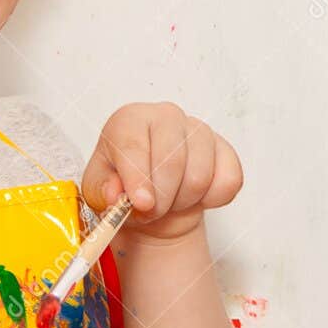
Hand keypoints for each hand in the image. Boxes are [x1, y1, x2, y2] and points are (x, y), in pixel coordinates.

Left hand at [82, 102, 242, 240]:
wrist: (154, 199)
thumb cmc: (124, 187)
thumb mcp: (100, 192)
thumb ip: (103, 191)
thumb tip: (115, 192)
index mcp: (128, 120)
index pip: (134, 146)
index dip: (137, 179)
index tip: (141, 204)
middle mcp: (165, 116)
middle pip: (171, 162)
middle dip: (161, 198)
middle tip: (151, 211)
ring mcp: (198, 129)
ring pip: (199, 176)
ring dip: (182, 201)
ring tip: (168, 201)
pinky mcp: (225, 149)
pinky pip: (227, 181)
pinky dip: (210, 200)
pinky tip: (193, 197)